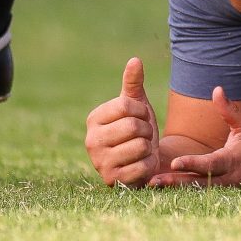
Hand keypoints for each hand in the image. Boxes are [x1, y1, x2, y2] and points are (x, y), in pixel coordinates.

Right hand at [85, 56, 161, 187]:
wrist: (141, 159)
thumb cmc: (137, 128)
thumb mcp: (136, 104)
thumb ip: (134, 83)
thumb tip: (135, 60)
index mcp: (94, 118)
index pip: (127, 106)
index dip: (142, 110)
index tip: (140, 117)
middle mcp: (91, 141)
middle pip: (133, 126)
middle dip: (146, 130)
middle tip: (142, 135)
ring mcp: (100, 162)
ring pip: (140, 146)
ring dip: (149, 147)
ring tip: (142, 149)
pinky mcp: (112, 181)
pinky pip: (142, 167)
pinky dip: (149, 164)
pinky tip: (142, 164)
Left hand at [152, 87, 240, 188]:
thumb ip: (229, 110)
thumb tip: (217, 89)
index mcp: (230, 161)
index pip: (210, 164)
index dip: (193, 164)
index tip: (175, 162)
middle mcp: (222, 179)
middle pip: (196, 183)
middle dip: (176, 181)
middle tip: (153, 181)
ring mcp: (216, 190)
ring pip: (192, 192)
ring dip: (172, 189)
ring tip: (150, 185)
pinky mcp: (210, 195)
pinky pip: (192, 195)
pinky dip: (176, 192)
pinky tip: (157, 190)